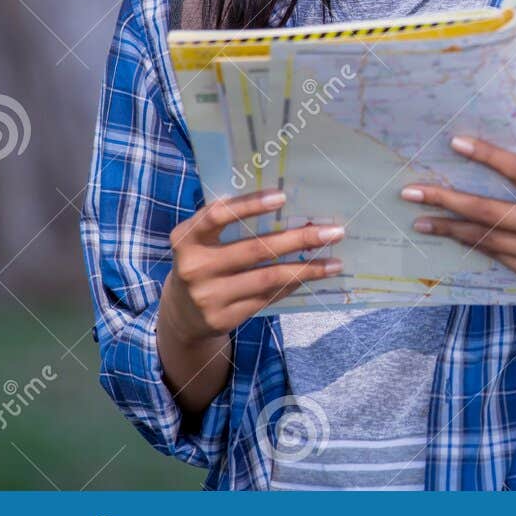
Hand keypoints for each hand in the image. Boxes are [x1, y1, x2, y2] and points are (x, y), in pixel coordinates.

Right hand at [161, 188, 345, 343]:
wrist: (180, 314)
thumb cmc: (203, 262)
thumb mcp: (201, 240)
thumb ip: (229, 223)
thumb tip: (288, 205)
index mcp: (186, 238)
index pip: (218, 216)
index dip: (249, 205)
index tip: (283, 197)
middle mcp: (194, 267)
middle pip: (255, 250)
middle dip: (299, 239)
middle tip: (334, 232)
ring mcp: (208, 296)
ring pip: (268, 278)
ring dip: (307, 269)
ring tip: (335, 263)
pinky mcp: (223, 318)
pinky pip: (267, 297)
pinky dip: (292, 285)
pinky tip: (311, 277)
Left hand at [399, 136, 515, 286]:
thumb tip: (488, 152)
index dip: (488, 156)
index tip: (455, 142)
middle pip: (491, 212)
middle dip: (447, 201)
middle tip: (412, 192)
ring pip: (487, 239)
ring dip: (451, 228)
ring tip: (421, 220)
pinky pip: (497, 256)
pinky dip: (473, 244)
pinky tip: (453, 235)